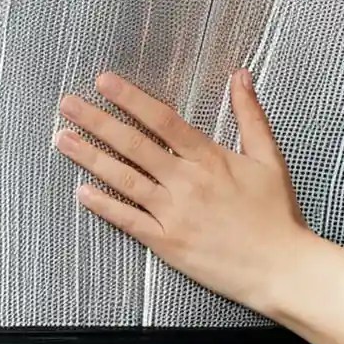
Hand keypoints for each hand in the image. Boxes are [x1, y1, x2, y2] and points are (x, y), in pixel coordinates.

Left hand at [55, 70, 312, 310]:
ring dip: (90, 157)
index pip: (162, 120)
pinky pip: (129, 221)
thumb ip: (250, 115)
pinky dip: (104, 206)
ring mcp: (174, 214)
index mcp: (209, 158)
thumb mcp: (269, 158)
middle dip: (97, 121)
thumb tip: (239, 75)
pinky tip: (81, 192)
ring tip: (62, 139)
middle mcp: (186, 182)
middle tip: (67, 104)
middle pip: (133, 145)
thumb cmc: (277, 214)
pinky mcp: (168, 243)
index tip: (104, 82)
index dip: (130, 99)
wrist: (281, 268)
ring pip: (124, 179)